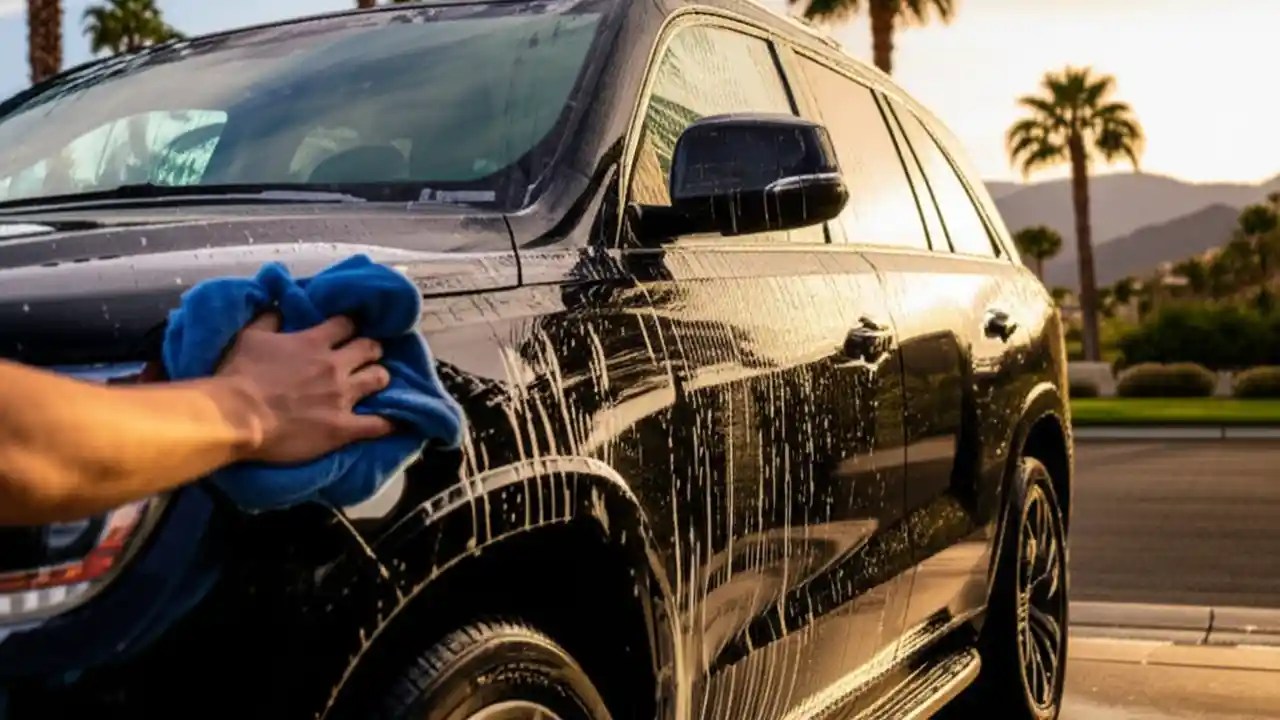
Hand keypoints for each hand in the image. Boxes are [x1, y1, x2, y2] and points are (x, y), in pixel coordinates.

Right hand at [215, 313, 393, 463]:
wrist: (238, 417)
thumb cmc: (239, 376)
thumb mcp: (249, 336)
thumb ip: (269, 319)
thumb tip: (279, 305)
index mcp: (314, 342)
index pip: (347, 324)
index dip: (351, 325)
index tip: (351, 329)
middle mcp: (334, 365)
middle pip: (370, 348)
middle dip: (372, 350)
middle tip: (369, 355)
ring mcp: (342, 396)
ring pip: (379, 378)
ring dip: (380, 377)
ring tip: (378, 381)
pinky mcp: (343, 427)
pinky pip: (377, 424)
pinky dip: (388, 422)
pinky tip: (394, 422)